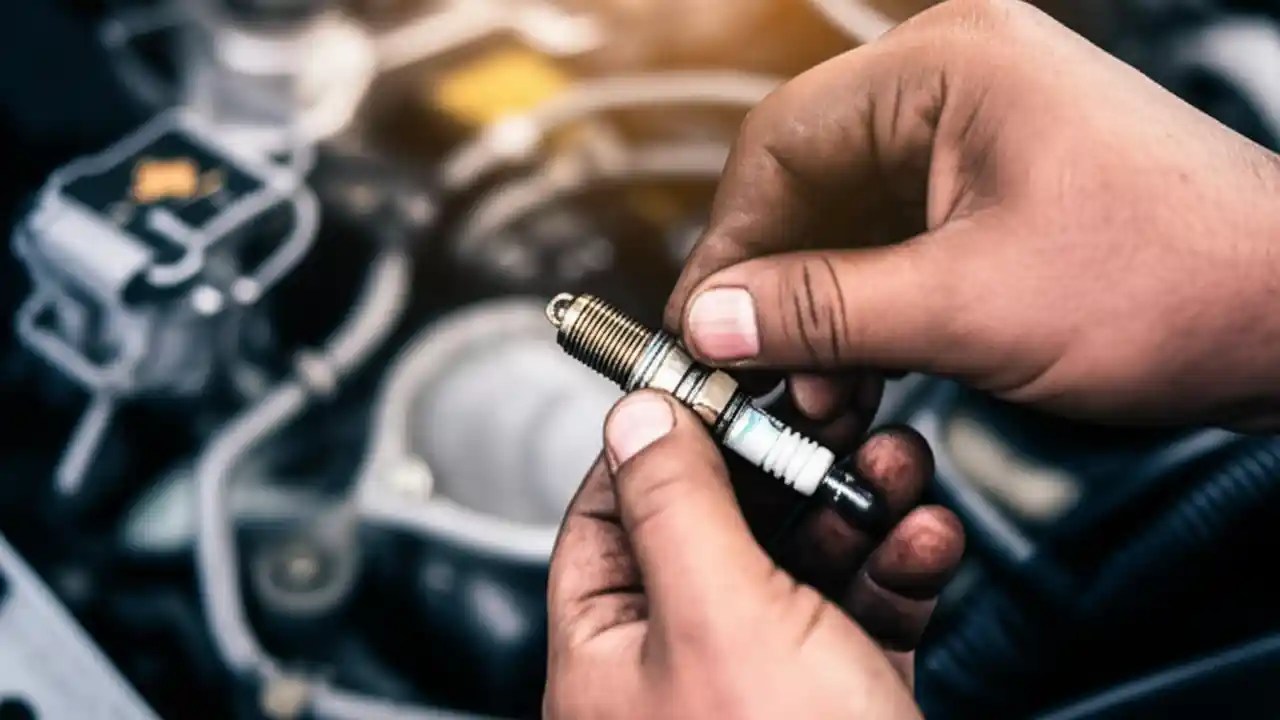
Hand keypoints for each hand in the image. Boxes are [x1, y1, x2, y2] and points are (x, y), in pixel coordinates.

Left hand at [545, 391, 963, 717]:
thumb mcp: (718, 619)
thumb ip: (674, 507)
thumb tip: (635, 416)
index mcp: (610, 648)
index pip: (613, 507)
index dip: (664, 433)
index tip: (717, 379)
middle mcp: (677, 663)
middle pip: (722, 522)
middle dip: (787, 461)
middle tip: (837, 412)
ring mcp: (762, 682)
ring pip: (801, 561)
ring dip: (856, 507)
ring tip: (898, 469)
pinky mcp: (838, 698)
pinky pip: (860, 611)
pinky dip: (895, 570)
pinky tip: (925, 540)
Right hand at [665, 0, 1279, 430]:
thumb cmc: (1174, 283)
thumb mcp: (968, 307)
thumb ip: (825, 310)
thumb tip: (712, 320)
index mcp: (946, 67)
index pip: (781, 144)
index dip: (730, 243)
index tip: (701, 326)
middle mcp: (955, 84)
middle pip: (809, 185)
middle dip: (779, 289)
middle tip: (760, 373)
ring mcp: (978, 136)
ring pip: (847, 223)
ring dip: (821, 312)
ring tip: (819, 392)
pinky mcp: (996, 191)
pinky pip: (894, 244)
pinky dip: (868, 312)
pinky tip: (860, 375)